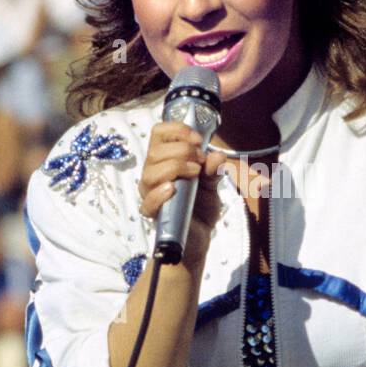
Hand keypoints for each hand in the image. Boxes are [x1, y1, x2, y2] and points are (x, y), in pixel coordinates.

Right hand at [137, 122, 229, 240]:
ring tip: (195, 173)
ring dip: (175, 167)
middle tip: (200, 161)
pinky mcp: (153, 214)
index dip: (177, 130)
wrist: (200, 236)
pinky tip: (174, 189)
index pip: (158, 133)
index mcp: (164, 159)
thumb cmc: (200, 206)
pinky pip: (148, 201)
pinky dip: (160, 193)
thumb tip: (217, 156)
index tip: (198, 140)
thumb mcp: (212, 183)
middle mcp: (153, 173)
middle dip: (182, 150)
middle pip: (155, 151)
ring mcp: (150, 193)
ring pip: (150, 173)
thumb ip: (213, 169)